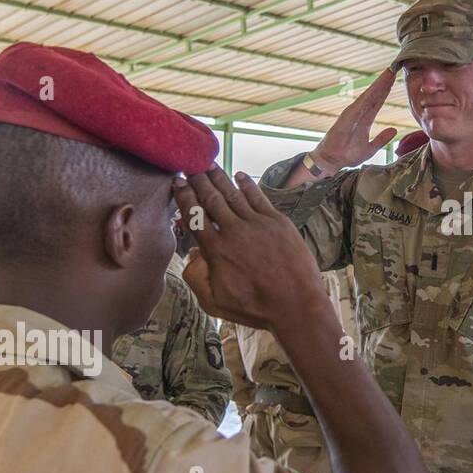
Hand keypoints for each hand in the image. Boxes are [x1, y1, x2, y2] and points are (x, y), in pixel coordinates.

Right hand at [175, 167, 329, 332]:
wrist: (296, 305)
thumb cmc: (254, 308)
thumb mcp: (213, 302)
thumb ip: (195, 278)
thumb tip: (190, 255)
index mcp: (215, 250)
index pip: (194, 216)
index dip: (184, 196)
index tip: (177, 182)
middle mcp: (233, 231)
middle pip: (211, 199)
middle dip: (198, 181)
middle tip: (190, 166)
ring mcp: (257, 224)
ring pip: (233, 194)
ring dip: (219, 177)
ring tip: (208, 164)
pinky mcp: (277, 222)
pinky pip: (258, 197)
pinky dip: (247, 185)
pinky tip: (239, 175)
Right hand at [311, 68, 398, 170]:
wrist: (332, 161)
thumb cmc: (347, 155)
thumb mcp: (370, 148)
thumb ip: (382, 139)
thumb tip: (394, 130)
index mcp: (365, 119)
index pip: (378, 101)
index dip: (386, 90)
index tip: (395, 78)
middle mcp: (359, 113)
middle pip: (375, 94)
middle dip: (384, 81)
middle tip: (395, 67)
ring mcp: (353, 113)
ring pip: (369, 95)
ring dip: (379, 83)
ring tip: (389, 72)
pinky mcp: (347, 116)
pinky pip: (361, 103)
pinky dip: (370, 93)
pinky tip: (379, 85)